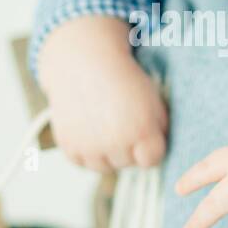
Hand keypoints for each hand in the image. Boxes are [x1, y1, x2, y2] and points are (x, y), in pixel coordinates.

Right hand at [39, 16, 167, 171]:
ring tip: (105, 129)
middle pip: (128, 164)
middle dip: (128, 148)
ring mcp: (89, 146)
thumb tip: (156, 153)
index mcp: (140, 130)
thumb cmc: (122, 78)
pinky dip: (85, 152)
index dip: (150, 147)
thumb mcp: (153, 100)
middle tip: (121, 123)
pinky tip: (89, 131)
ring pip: (104, 167)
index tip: (144, 134)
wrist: (83, 60)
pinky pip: (81, 162)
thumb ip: (159, 129)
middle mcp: (115, 142)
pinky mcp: (68, 145)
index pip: (152, 159)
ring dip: (107, 154)